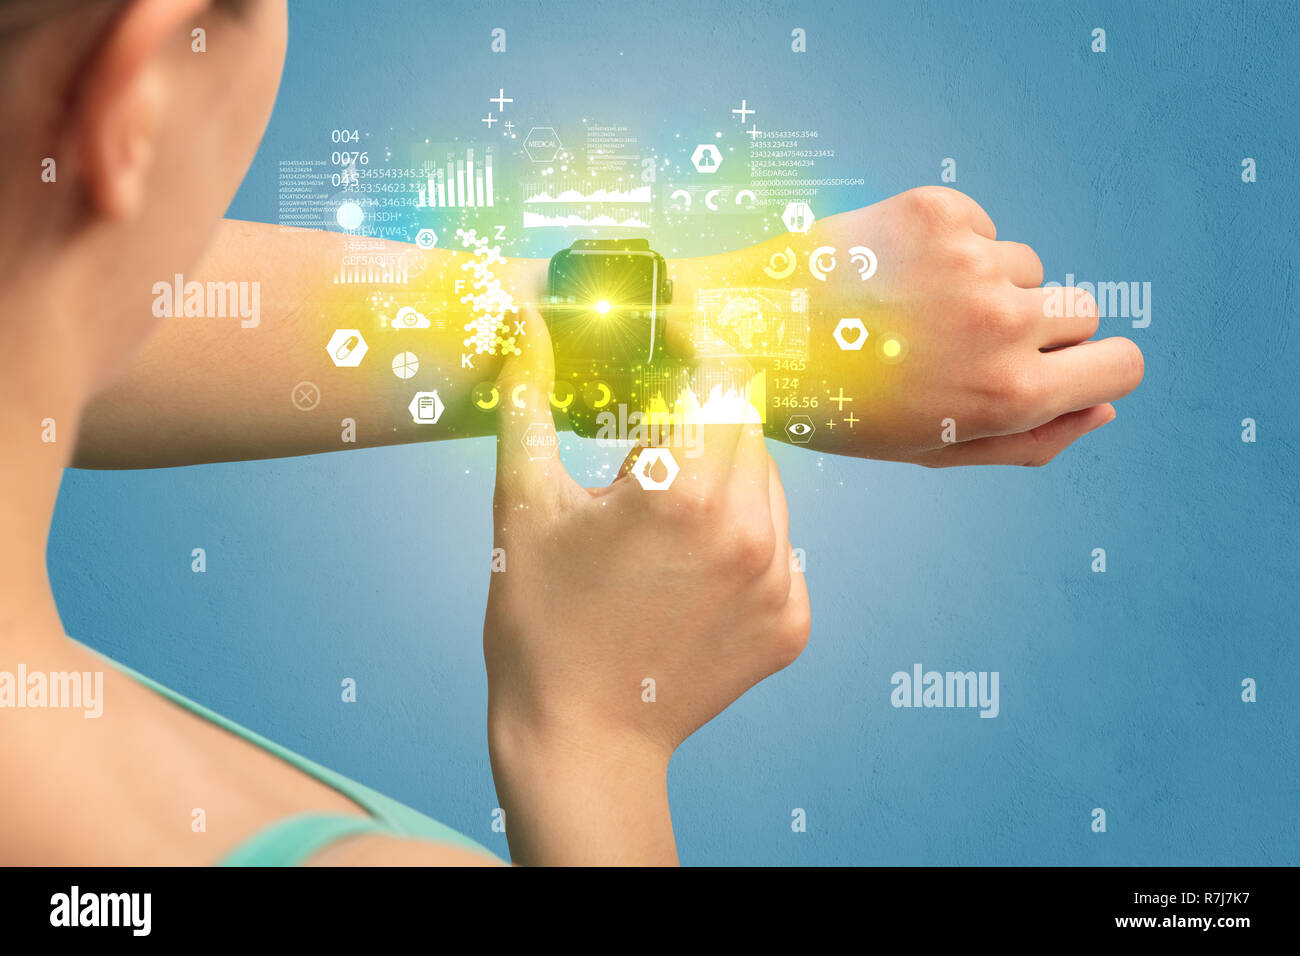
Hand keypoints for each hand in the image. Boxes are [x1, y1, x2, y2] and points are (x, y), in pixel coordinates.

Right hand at [483, 306, 809, 863]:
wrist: (580, 742)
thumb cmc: (540, 625)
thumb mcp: (523, 506)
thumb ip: (529, 402)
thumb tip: (526, 325)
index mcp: (685, 492)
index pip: (720, 373)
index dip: (697, 337)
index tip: (670, 328)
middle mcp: (751, 530)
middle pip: (743, 424)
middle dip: (697, 409)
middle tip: (645, 425)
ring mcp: (780, 581)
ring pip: (766, 483)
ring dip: (721, 472)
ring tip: (659, 509)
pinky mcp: (793, 621)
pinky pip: (778, 544)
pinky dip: (740, 534)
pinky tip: (686, 563)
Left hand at [718, 187, 1144, 465]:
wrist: (749, 333)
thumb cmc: (840, 405)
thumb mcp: (934, 448)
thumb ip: (1030, 439)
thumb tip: (1104, 407)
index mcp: (1009, 393)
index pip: (1121, 365)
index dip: (1091, 369)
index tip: (1057, 367)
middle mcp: (1002, 322)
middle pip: (1083, 312)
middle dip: (1039, 330)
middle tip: (961, 346)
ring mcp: (973, 260)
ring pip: (1028, 269)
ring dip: (987, 288)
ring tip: (911, 312)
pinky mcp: (939, 212)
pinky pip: (983, 229)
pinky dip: (951, 249)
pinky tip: (893, 273)